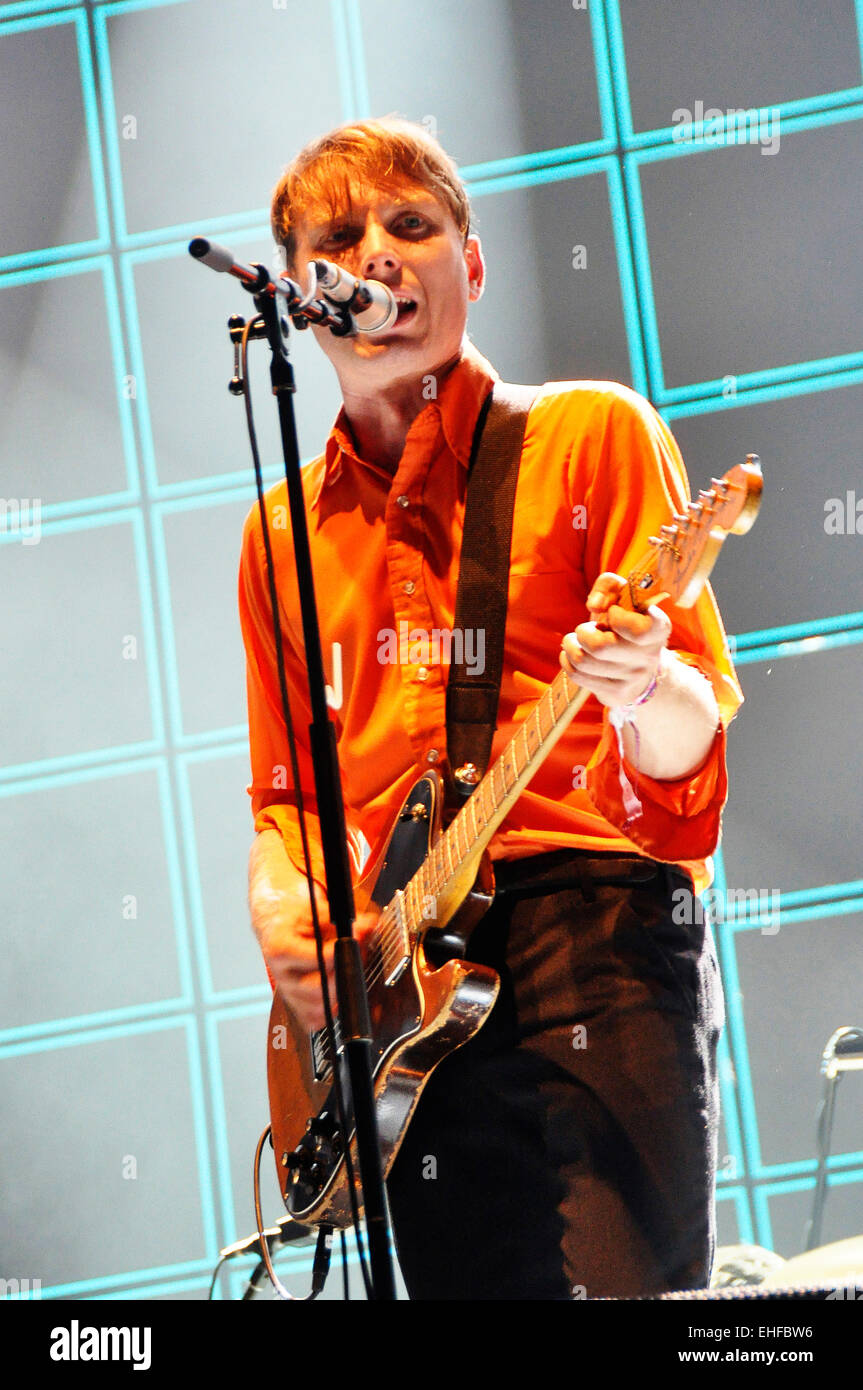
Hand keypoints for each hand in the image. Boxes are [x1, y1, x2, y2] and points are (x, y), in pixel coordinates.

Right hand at [248, 830, 377, 1031]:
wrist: (276, 926)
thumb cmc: (296, 918)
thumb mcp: (317, 909)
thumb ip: (344, 919)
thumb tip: (369, 925)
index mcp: (280, 948)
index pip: (315, 959)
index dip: (339, 953)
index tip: (354, 942)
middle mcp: (281, 975)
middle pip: (319, 989)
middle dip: (343, 974)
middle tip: (356, 956)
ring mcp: (287, 994)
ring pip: (319, 1008)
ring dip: (340, 991)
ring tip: (348, 970)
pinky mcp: (295, 1006)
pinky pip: (315, 1019)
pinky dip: (331, 1010)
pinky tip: (338, 991)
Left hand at [559, 572, 670, 708]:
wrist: (642, 668)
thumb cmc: (627, 625)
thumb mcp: (624, 599)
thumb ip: (609, 585)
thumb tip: (594, 604)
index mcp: (657, 630)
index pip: (638, 629)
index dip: (616, 617)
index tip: (612, 613)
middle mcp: (647, 657)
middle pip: (599, 647)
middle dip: (584, 632)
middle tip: (588, 629)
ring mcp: (632, 679)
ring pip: (583, 662)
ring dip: (570, 645)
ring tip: (576, 640)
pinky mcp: (615, 694)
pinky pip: (577, 675)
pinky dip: (567, 660)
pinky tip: (573, 655)